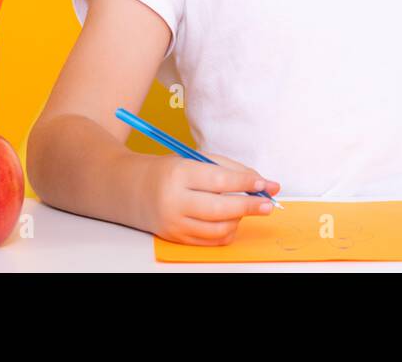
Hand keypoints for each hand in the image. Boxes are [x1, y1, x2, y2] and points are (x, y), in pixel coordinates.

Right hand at [138, 151, 281, 245]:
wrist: (133, 189)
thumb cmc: (172, 171)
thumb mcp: (198, 160)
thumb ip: (232, 170)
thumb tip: (265, 184)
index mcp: (179, 174)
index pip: (219, 181)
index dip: (246, 184)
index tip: (266, 184)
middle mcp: (174, 201)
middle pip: (220, 209)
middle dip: (249, 207)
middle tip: (269, 204)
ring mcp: (174, 223)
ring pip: (218, 229)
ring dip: (239, 219)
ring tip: (246, 208)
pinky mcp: (175, 238)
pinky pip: (210, 241)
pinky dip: (227, 231)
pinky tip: (232, 219)